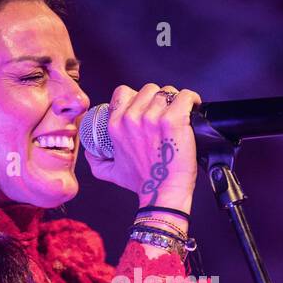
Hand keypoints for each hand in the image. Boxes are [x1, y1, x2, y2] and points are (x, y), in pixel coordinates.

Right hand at [83, 83, 199, 210]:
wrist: (163, 192)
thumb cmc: (142, 182)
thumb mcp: (110, 172)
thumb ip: (96, 161)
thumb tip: (90, 152)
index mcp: (116, 125)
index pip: (123, 92)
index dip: (137, 97)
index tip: (146, 107)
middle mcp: (132, 118)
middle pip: (148, 89)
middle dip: (158, 99)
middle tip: (165, 114)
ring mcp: (153, 118)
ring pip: (167, 92)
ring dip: (175, 101)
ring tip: (179, 115)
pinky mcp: (174, 120)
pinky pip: (185, 96)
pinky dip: (191, 100)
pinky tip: (192, 107)